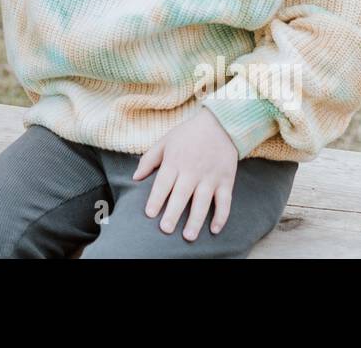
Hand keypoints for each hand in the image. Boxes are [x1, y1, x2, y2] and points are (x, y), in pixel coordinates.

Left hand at [132, 108, 237, 240]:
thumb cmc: (188, 134)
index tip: (150, 214)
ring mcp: (210, 176)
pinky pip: (225, 201)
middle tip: (166, 229)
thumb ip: (149, 159)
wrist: (220, 124)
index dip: (156, 198)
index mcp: (175, 161)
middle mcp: (192, 170)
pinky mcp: (226, 180)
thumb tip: (135, 177)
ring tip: (188, 236)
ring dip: (196, 220)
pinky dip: (221, 216)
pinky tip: (215, 229)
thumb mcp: (165, 141)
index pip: (163, 183)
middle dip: (173, 213)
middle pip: (181, 195)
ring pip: (203, 201)